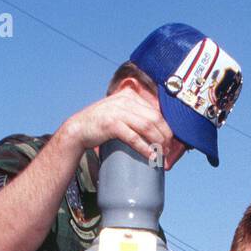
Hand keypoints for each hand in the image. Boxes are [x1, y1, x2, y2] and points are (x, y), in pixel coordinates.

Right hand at [62, 88, 186, 167]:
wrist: (79, 128)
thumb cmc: (101, 124)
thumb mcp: (120, 112)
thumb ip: (136, 114)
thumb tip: (157, 129)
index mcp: (130, 96)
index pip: (156, 111)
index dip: (166, 128)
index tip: (171, 142)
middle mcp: (125, 100)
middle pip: (155, 118)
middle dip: (165, 136)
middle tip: (169, 151)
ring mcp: (118, 111)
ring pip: (147, 126)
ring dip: (158, 142)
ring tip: (162, 154)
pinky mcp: (111, 124)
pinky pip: (133, 137)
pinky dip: (144, 147)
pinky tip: (151, 155)